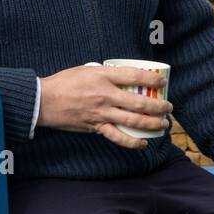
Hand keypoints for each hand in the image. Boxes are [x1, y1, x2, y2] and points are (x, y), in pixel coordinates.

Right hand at [38, 64, 172, 149]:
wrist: (45, 100)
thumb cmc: (64, 82)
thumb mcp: (87, 69)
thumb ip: (105, 73)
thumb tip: (121, 76)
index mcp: (103, 76)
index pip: (135, 76)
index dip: (153, 79)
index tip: (163, 81)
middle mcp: (106, 95)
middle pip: (140, 102)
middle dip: (159, 106)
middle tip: (168, 107)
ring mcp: (102, 113)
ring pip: (133, 120)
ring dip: (152, 123)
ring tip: (162, 124)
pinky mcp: (96, 126)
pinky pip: (118, 137)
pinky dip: (132, 142)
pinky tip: (143, 143)